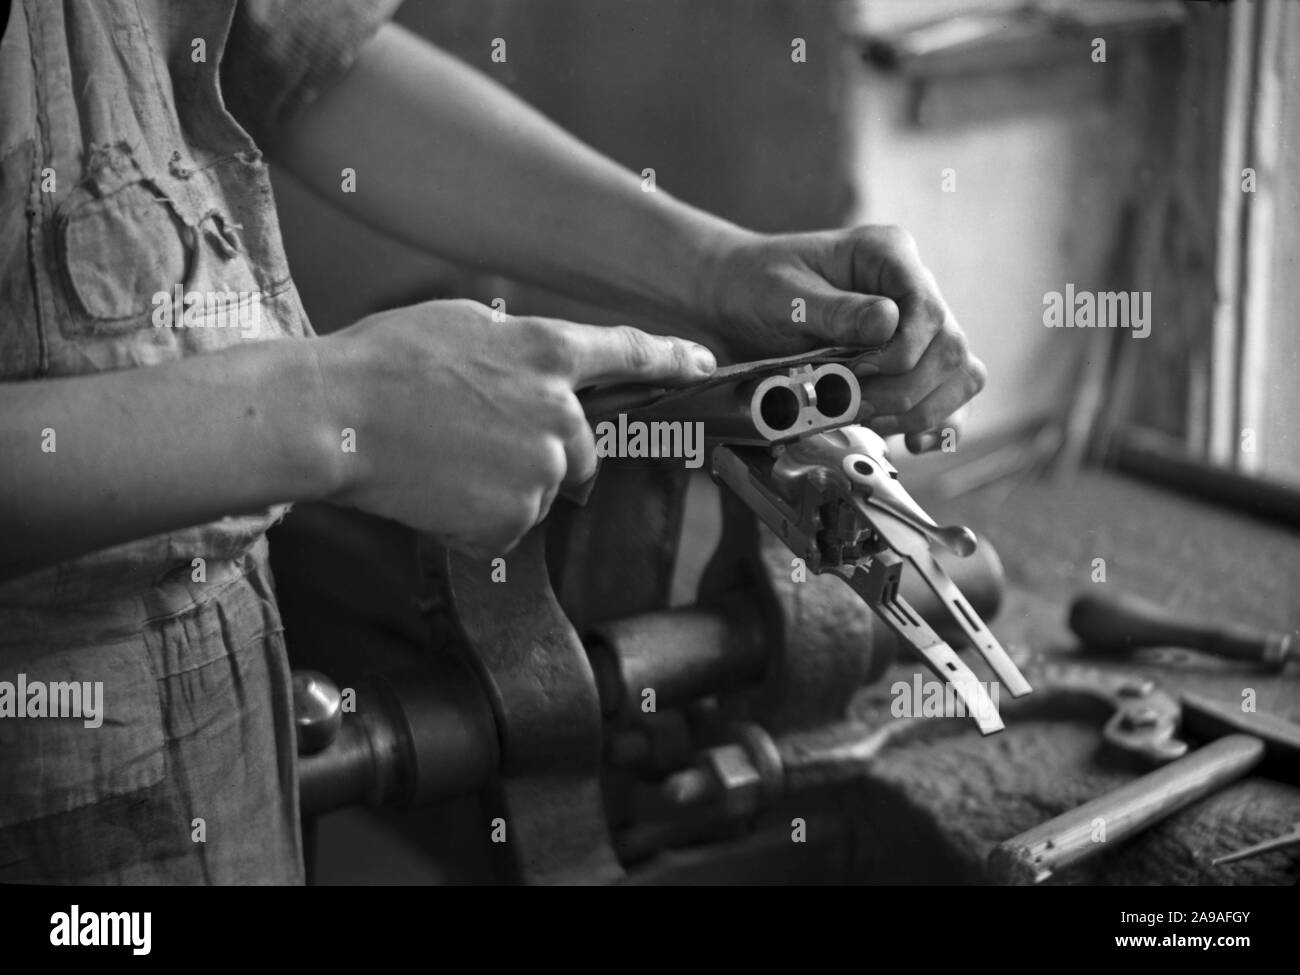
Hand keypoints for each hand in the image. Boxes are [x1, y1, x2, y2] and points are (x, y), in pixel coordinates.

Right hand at [312, 299, 715, 556]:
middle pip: (583, 451)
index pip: (629, 353)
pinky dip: (475, 524)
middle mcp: (560, 413)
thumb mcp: (462, 326)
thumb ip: (519, 352)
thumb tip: (538, 373)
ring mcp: (542, 469)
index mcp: (547, 352)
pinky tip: (435, 493)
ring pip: (540, 493)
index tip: (701, 363)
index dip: (670, 358)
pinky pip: (506, 530)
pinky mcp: (515, 518)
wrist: (336, 416)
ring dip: (501, 490)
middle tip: (477, 447)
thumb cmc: (383, 362)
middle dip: (547, 458)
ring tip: (440, 463)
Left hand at [701, 225, 984, 452]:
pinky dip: (937, 422)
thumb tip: (888, 323)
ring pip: (959, 375)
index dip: (901, 354)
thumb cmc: (755, 287)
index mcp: (888, 254)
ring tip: (867, 421)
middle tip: (852, 408)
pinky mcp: (911, 363)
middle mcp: (913, 288)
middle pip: (950, 349)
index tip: (856, 375)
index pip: (929, 309)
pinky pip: (949, 395)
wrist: (735, 302)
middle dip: (904, 391)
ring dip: (918, 411)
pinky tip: (913, 443)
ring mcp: (917, 327)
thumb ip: (836, 310)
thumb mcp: (784, 294)